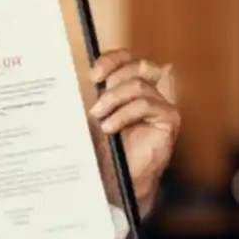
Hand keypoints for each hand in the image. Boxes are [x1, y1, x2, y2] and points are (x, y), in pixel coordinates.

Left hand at [88, 49, 181, 210]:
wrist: (118, 179)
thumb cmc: (104, 149)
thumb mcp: (91, 117)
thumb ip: (89, 96)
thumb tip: (70, 77)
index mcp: (129, 86)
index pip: (127, 59)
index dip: (112, 60)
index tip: (93, 75)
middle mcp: (148, 92)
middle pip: (137, 65)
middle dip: (113, 76)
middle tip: (94, 91)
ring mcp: (160, 104)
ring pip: (138, 85)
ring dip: (114, 98)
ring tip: (98, 116)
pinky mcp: (168, 118)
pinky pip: (146, 105)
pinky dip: (124, 114)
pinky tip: (110, 127)